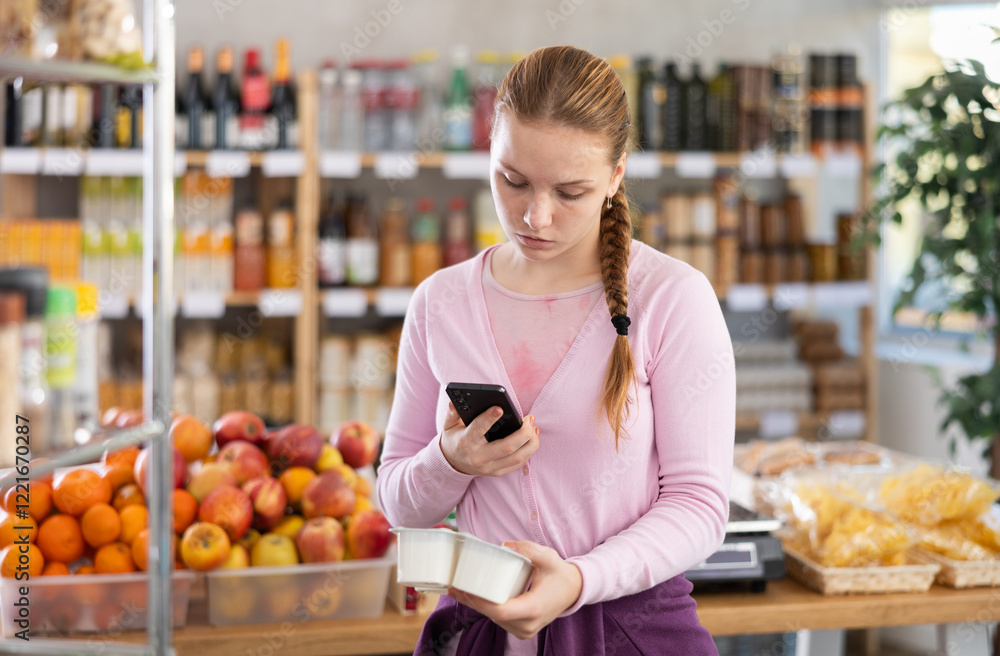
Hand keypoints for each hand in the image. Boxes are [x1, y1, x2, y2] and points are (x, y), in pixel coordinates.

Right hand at [440, 402, 539, 476]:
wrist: (453, 463)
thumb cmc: (454, 439)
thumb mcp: (449, 425)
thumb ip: (452, 413)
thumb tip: (454, 402)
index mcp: (466, 442)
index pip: (478, 429)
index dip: (489, 418)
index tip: (500, 408)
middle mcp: (479, 457)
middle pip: (507, 447)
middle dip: (523, 432)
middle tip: (530, 418)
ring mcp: (490, 467)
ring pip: (517, 457)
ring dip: (531, 442)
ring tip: (534, 427)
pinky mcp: (497, 472)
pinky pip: (518, 464)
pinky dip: (529, 451)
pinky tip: (533, 438)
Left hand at [448, 541, 582, 639]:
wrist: (573, 591)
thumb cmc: (560, 574)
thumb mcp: (548, 557)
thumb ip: (529, 549)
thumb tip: (505, 546)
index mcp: (534, 608)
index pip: (501, 611)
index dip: (480, 602)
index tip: (465, 588)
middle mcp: (528, 624)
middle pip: (492, 615)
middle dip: (472, 601)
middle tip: (453, 584)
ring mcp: (524, 630)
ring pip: (493, 619)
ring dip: (475, 605)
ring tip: (457, 588)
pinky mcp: (521, 630)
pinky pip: (498, 620)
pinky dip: (485, 609)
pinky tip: (471, 597)